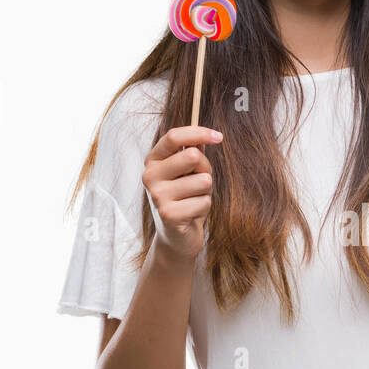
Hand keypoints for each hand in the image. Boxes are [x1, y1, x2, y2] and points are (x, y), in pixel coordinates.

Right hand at [141, 125, 221, 260]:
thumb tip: (206, 137)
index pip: (174, 137)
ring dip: (206, 191)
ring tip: (194, 200)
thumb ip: (194, 152)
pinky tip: (192, 214)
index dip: (199, 132)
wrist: (176, 236)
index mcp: (153, 161)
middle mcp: (150, 175)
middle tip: (200, 183)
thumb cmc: (185, 198)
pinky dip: (204, 207)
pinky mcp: (169, 214)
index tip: (219, 137)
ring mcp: (157, 195)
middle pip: (192, 156)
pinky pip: (204, 201)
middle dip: (205, 168)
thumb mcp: (189, 172)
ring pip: (203, 180)